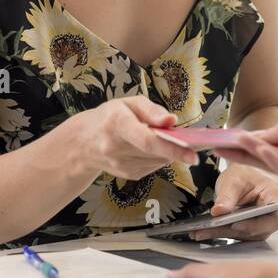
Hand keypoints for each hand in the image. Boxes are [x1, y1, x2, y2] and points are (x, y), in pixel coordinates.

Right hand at [62, 96, 198, 180]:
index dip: (172, 148)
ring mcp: (121, 165)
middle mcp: (116, 148)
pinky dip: (159, 157)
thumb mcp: (129, 103)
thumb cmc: (110, 117)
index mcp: (117, 124)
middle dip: (177, 147)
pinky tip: (151, 148)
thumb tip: (172, 121)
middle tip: (190, 140)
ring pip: (159, 161)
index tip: (193, 155)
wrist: (84, 143)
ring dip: (168, 151)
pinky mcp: (128, 175)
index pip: (147, 141)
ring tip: (162, 138)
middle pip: (157, 152)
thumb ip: (152, 110)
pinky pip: (154, 167)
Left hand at [187, 163, 277, 240]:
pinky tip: (203, 231)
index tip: (235, 224)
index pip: (274, 218)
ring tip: (200, 231)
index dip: (256, 225)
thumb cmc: (245, 173)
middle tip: (208, 229)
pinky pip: (239, 234)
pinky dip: (222, 232)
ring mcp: (266, 224)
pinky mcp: (254, 230)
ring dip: (224, 233)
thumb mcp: (234, 179)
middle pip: (259, 229)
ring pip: (247, 234)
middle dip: (232, 230)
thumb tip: (218, 212)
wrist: (244, 175)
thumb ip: (228, 195)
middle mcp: (277, 213)